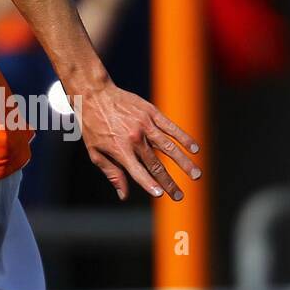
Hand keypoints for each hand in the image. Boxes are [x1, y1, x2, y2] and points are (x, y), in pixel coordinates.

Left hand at [76, 83, 201, 201]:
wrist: (93, 94)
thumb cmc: (92, 125)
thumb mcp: (94, 151)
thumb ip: (111, 172)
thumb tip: (123, 195)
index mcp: (120, 149)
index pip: (138, 172)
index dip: (150, 184)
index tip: (161, 195)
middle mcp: (134, 138)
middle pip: (156, 164)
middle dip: (169, 182)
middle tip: (180, 195)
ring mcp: (144, 124)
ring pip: (168, 147)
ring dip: (184, 162)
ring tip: (196, 175)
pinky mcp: (150, 112)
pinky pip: (170, 126)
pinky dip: (184, 138)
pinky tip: (195, 148)